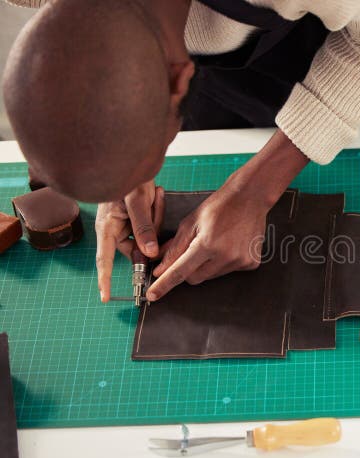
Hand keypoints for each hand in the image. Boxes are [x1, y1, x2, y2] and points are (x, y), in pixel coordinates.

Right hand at [95, 181, 164, 301]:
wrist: (132, 159)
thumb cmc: (127, 177)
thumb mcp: (136, 203)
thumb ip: (143, 228)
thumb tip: (149, 254)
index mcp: (107, 227)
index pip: (105, 260)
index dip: (105, 279)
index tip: (106, 297)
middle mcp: (114, 228)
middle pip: (137, 246)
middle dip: (149, 233)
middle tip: (152, 207)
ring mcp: (125, 222)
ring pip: (148, 235)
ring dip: (155, 217)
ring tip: (153, 195)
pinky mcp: (136, 217)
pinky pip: (152, 224)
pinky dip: (157, 211)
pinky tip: (155, 194)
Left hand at [146, 184, 267, 300]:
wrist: (250, 197)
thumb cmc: (219, 206)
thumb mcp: (191, 222)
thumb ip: (174, 247)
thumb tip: (160, 267)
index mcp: (207, 244)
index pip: (180, 271)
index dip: (164, 285)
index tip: (153, 295)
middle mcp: (225, 256)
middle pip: (195, 278)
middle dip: (186, 270)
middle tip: (189, 254)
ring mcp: (240, 261)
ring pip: (211, 276)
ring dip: (205, 266)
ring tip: (214, 243)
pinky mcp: (250, 263)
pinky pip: (228, 271)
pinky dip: (222, 263)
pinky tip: (228, 246)